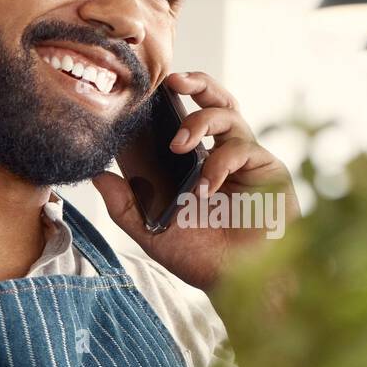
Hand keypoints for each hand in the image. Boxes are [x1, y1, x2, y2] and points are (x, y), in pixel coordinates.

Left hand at [91, 71, 299, 291]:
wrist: (235, 283)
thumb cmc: (199, 257)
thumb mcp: (151, 231)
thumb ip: (125, 205)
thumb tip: (97, 176)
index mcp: (195, 162)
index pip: (184, 119)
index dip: (169, 101)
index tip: (145, 91)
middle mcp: (222, 154)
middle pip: (215, 101)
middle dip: (195, 82)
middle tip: (171, 82)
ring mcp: (247, 160)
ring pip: (229, 115)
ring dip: (199, 123)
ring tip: (177, 145)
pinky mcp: (269, 170)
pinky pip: (243, 150)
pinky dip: (220, 164)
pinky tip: (205, 187)